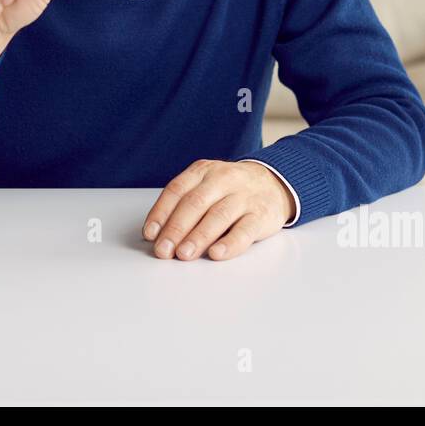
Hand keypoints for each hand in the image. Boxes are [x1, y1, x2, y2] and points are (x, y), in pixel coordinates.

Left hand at [142, 160, 295, 260]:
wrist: (274, 183)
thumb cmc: (230, 190)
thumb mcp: (206, 186)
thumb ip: (183, 205)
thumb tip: (157, 234)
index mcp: (203, 171)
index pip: (177, 190)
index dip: (161, 213)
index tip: (150, 234)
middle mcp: (223, 179)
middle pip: (195, 203)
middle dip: (176, 229)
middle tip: (164, 250)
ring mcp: (244, 196)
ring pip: (218, 215)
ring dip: (199, 237)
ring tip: (184, 254)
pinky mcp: (261, 214)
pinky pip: (245, 230)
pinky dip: (230, 243)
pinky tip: (216, 253)